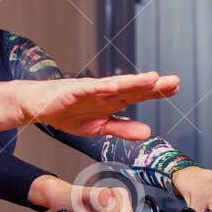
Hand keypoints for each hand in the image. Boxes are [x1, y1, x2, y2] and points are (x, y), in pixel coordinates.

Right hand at [19, 72, 179, 139]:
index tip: (175, 88)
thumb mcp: (99, 127)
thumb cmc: (66, 112)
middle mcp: (104, 92)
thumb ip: (122, 128)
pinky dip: (102, 86)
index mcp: (111, 101)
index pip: (138, 95)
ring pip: (115, 85)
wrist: (37, 106)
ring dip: (133, 82)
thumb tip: (147, 132)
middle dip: (152, 85)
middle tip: (174, 81)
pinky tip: (116, 85)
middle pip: (132, 87)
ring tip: (151, 79)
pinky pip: (89, 88)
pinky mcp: (72, 91)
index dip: (156, 92)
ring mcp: (89, 90)